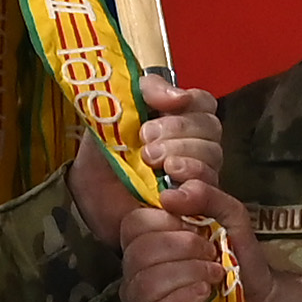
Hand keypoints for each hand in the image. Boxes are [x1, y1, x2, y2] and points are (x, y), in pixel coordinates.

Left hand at [69, 73, 222, 241]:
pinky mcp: (197, 204)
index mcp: (174, 121)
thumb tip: (177, 94)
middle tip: (145, 143)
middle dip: (178, 130)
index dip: (189, 100)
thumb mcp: (110, 118)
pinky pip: (211, 187)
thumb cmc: (101, 163)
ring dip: (183, 154)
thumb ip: (139, 95)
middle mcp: (193, 146)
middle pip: (209, 126)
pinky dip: (192, 182)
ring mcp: (198, 175)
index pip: (202, 102)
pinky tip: (168, 188)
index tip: (165, 105)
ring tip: (151, 163)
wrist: (88, 207)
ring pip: (212, 154)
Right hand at [118, 179, 275, 301]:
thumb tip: (170, 194)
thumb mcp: (230, 215)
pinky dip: (183, 300)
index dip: (166, 222)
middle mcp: (135, 272)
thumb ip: (206, 193)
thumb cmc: (238, 258)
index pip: (133, 223)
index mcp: (147, 241)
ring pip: (145, 283)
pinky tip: (205, 295)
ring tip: (215, 275)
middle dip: (183, 248)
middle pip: (138, 253)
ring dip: (189, 273)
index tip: (197, 228)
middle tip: (212, 254)